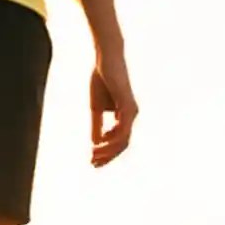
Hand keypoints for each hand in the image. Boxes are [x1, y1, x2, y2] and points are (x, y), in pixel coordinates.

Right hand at [90, 52, 136, 167]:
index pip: (119, 141)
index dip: (107, 152)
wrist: (106, 60)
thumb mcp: (95, 108)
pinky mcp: (128, 106)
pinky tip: (99, 144)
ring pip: (123, 140)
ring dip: (108, 151)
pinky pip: (122, 130)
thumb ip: (97, 125)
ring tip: (93, 156)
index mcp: (125, 115)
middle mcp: (131, 115)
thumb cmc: (101, 79)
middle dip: (108, 156)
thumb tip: (95, 143)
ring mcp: (131, 111)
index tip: (92, 159)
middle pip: (122, 144)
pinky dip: (111, 140)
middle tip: (93, 164)